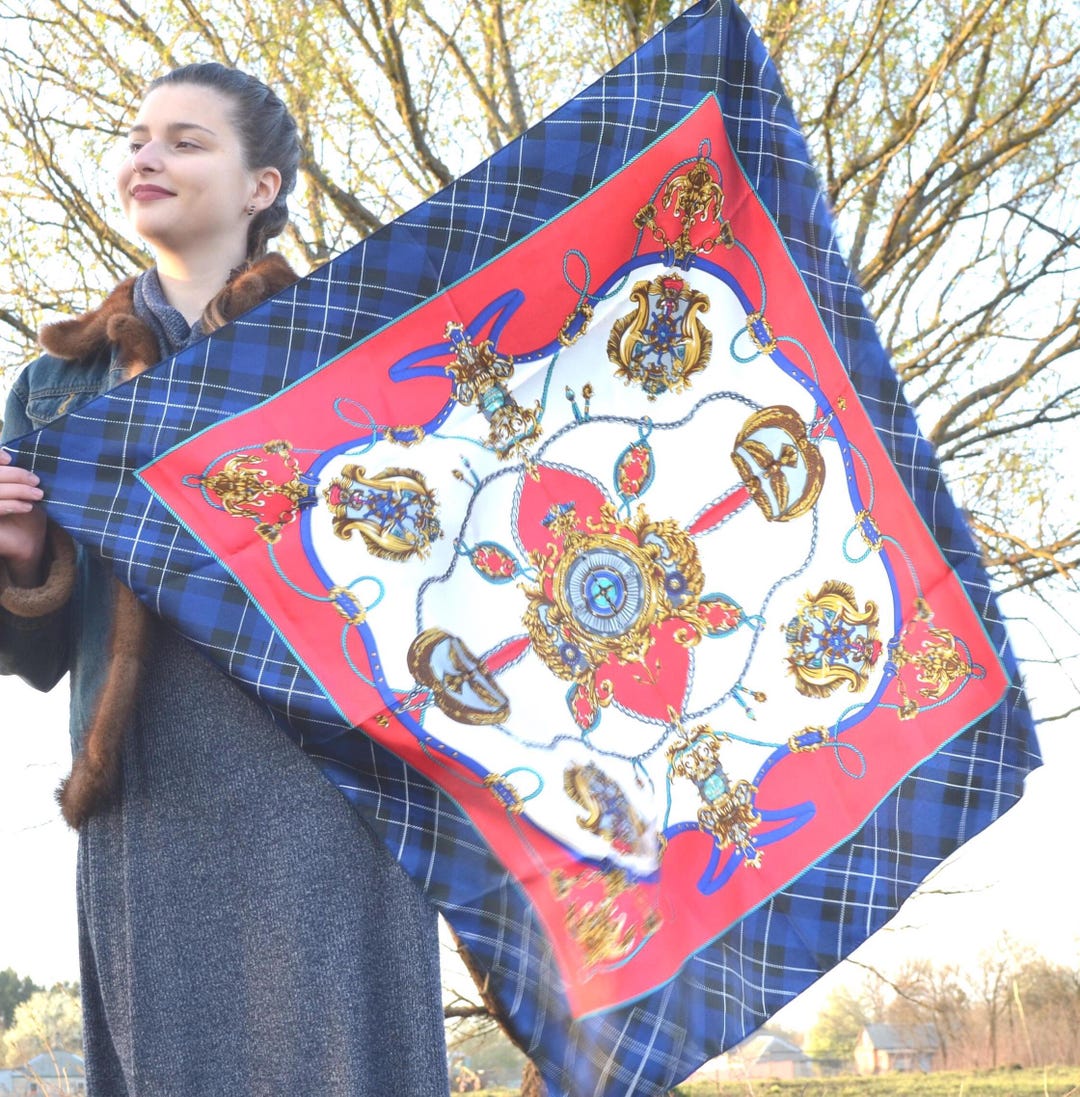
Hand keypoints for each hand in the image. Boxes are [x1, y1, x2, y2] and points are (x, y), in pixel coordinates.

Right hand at [0, 447, 47, 585]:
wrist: (25, 545)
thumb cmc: (24, 513)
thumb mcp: (19, 490)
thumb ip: (11, 475)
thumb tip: (9, 454)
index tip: (10, 458)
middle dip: (13, 476)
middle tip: (36, 480)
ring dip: (17, 491)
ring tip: (38, 494)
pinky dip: (11, 505)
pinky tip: (27, 507)